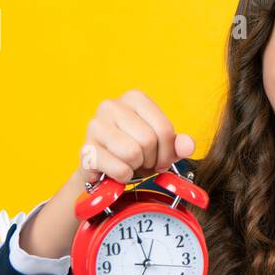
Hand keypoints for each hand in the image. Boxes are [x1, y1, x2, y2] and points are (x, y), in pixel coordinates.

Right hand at [75, 88, 194, 185]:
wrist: (105, 168)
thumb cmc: (136, 150)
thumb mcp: (163, 145)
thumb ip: (179, 144)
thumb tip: (188, 146)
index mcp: (134, 98)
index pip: (164, 128)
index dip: (168, 151)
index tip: (162, 159)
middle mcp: (111, 106)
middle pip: (148, 140)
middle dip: (152, 160)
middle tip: (145, 163)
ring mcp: (95, 126)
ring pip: (132, 153)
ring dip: (137, 167)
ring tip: (131, 165)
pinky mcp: (85, 149)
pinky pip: (118, 168)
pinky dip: (124, 177)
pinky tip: (117, 172)